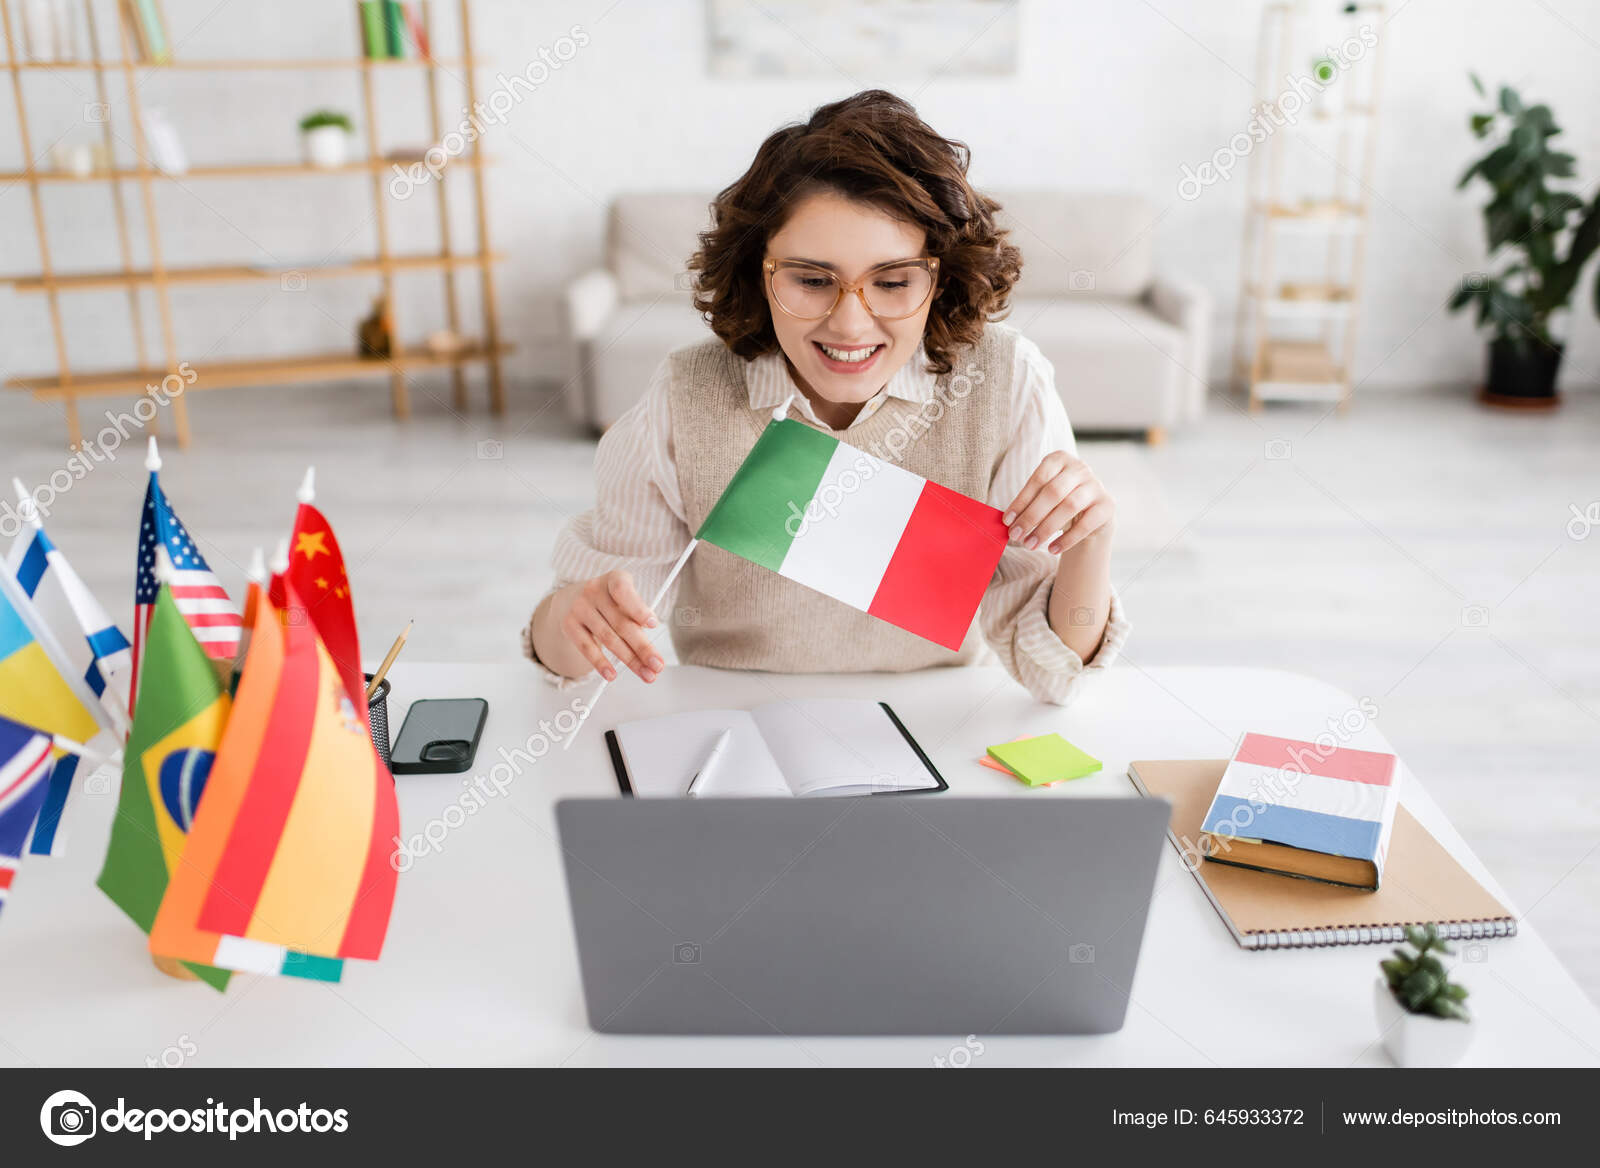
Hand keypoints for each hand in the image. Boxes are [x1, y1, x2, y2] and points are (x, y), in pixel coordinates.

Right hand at [560, 569, 664, 682]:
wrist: (575, 597)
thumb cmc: (611, 600)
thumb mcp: (626, 598)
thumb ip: (637, 616)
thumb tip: (650, 648)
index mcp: (614, 579)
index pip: (624, 591)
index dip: (638, 608)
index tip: (653, 624)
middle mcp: (594, 590)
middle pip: (621, 623)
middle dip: (643, 647)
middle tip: (657, 665)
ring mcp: (580, 607)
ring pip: (608, 638)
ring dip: (629, 660)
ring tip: (646, 674)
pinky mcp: (569, 624)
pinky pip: (586, 647)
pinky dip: (600, 663)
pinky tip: (612, 674)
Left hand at [1001, 451, 1115, 554]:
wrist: (1091, 515)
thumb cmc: (1059, 503)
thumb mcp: (1043, 497)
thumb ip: (1028, 504)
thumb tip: (1008, 522)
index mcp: (1059, 459)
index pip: (1038, 479)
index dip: (1021, 500)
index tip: (1007, 520)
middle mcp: (1080, 468)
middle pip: (1053, 492)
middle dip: (1031, 516)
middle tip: (1016, 535)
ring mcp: (1096, 486)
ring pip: (1068, 507)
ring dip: (1046, 529)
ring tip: (1030, 544)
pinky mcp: (1107, 505)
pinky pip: (1085, 524)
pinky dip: (1066, 539)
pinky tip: (1052, 549)